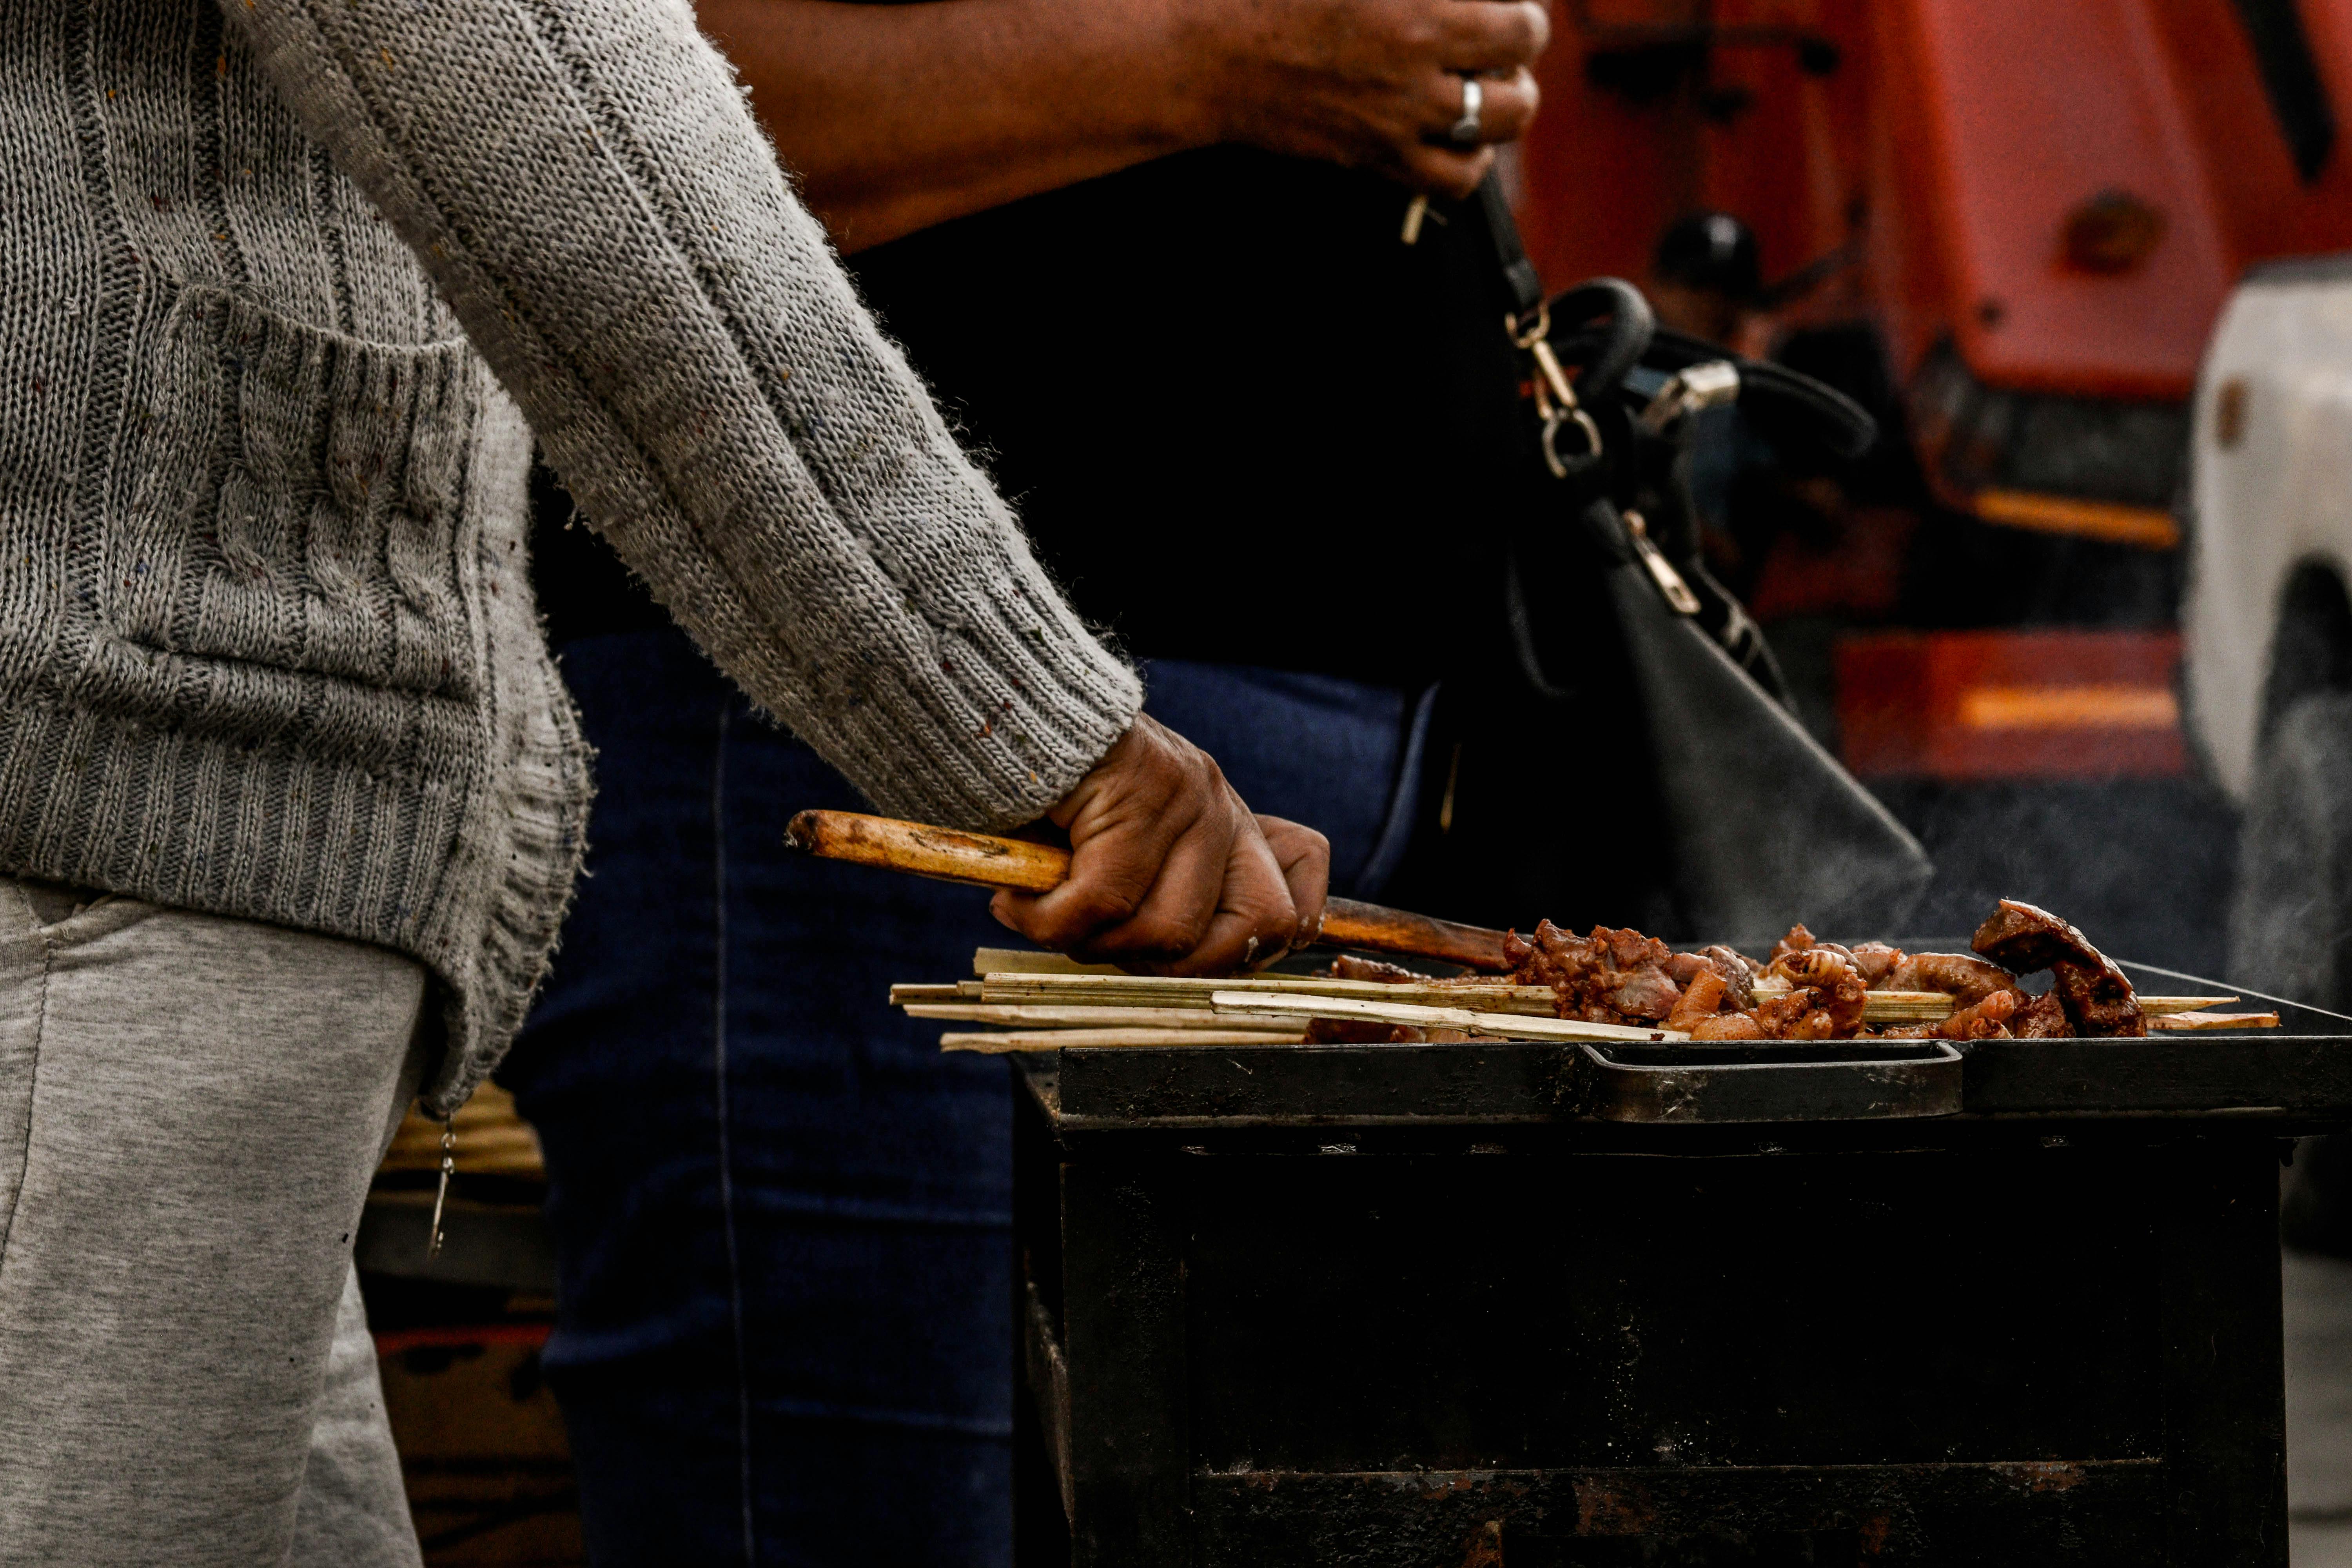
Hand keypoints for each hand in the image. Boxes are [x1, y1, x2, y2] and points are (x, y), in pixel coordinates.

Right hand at [990, 716, 1330, 974]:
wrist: (1003, 714)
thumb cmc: (1051, 799)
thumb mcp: (1120, 853)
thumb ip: (1155, 897)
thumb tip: (1158, 965)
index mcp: (1230, 828)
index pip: (1297, 907)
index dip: (1253, 952)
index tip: (1187, 958)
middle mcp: (1222, 809)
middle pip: (1250, 933)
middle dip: (1171, 968)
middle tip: (1104, 946)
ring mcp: (1190, 796)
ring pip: (1167, 929)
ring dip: (1095, 945)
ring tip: (1048, 918)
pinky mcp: (1138, 789)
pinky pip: (1100, 901)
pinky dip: (1047, 922)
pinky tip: (1014, 904)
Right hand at [1172, 0, 1549, 197]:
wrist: (1210, 52)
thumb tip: (1459, 3)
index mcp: (1422, 21)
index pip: (1522, 32)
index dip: (1526, 20)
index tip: (1512, 13)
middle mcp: (1416, 85)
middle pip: (1517, 102)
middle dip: (1518, 76)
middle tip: (1500, 57)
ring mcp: (1393, 131)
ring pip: (1485, 150)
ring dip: (1494, 124)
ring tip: (1482, 99)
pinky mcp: (1369, 159)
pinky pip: (1444, 181)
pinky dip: (1460, 162)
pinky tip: (1449, 135)